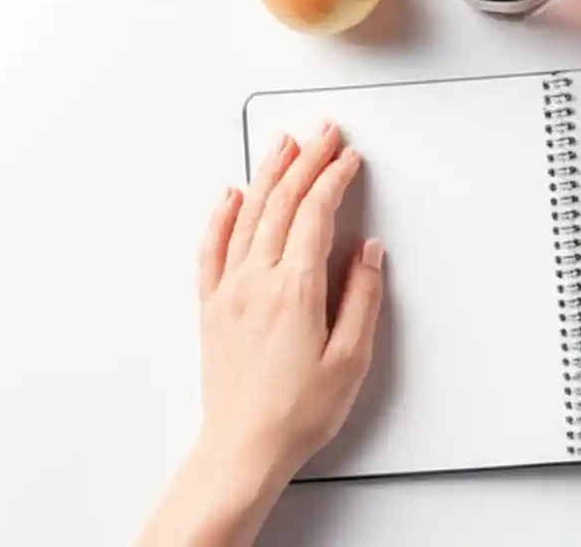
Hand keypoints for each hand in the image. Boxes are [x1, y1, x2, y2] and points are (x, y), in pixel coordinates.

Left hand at [198, 123, 383, 473]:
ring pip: (248, 215)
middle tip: (324, 133)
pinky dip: (222, 214)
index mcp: (295, 289)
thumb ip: (362, 298)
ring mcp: (229, 290)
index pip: (315, 214)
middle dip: (306, 160)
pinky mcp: (212, 306)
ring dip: (268, 173)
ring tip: (284, 145)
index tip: (349, 158)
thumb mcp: (351, 359)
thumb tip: (368, 252)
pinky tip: (230, 195)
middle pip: (282, 202)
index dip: (334, 178)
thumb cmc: (296, 412)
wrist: (242, 447)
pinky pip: (212, 247)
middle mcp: (257, 281)